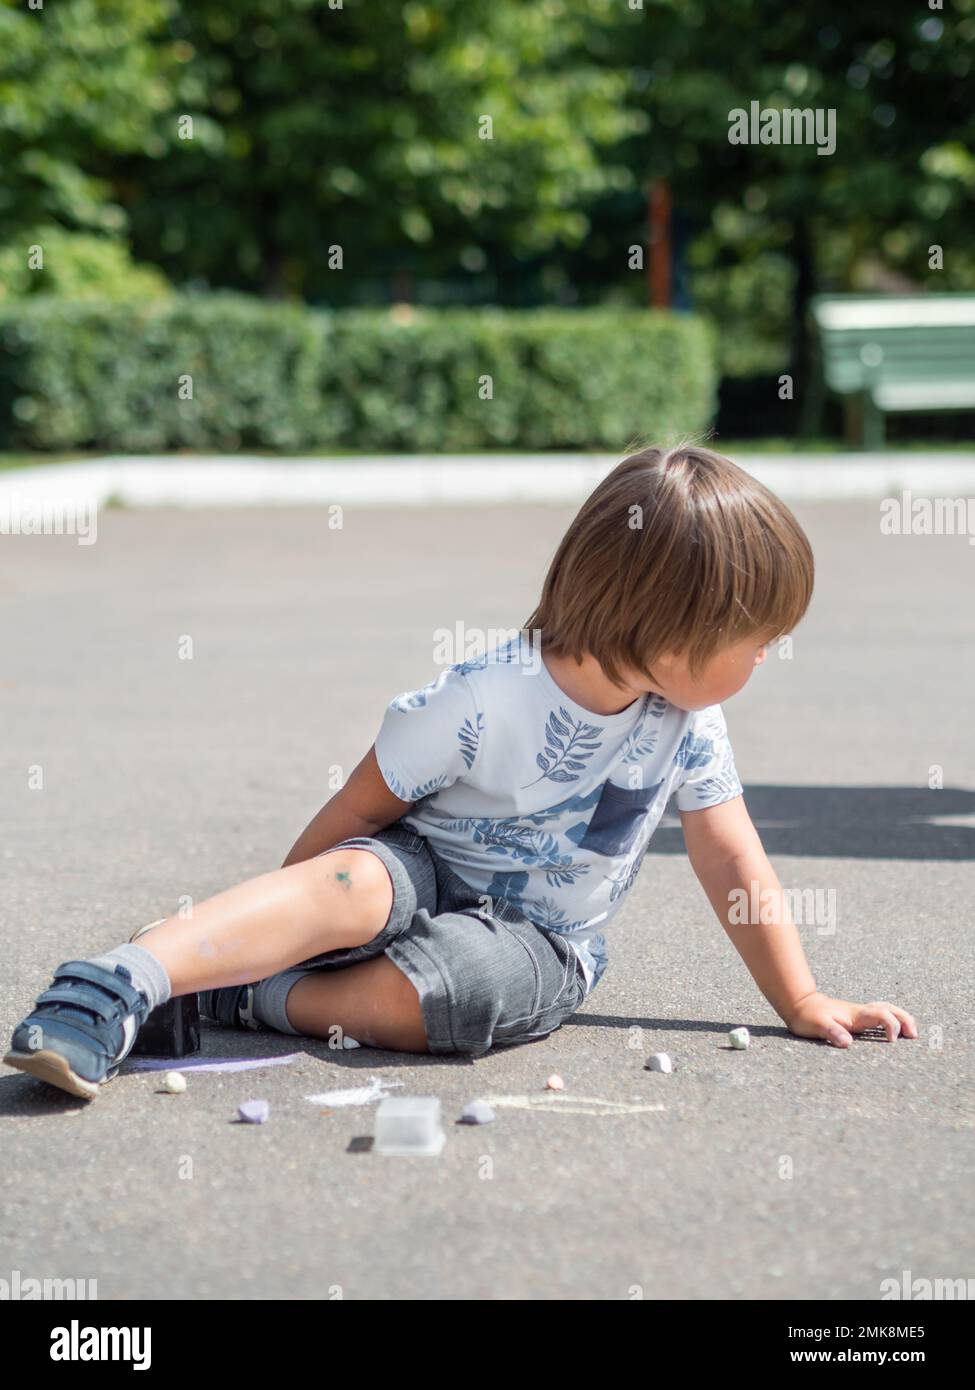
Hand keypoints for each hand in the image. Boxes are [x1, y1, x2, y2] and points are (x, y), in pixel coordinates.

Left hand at [785, 991, 917, 1047]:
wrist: (799, 1004)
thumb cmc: (808, 1017)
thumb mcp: (817, 1026)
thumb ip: (833, 1032)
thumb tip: (848, 1043)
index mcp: (855, 1015)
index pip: (881, 1015)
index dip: (891, 1025)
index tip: (892, 1041)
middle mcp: (860, 1012)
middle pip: (889, 1008)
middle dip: (905, 1019)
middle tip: (915, 1035)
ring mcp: (859, 1013)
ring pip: (886, 1009)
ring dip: (900, 1018)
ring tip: (911, 1033)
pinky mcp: (856, 1017)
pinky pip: (879, 1014)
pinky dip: (891, 1019)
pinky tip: (894, 1030)